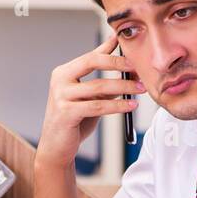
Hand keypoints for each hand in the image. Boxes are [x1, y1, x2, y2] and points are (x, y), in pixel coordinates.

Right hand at [36, 32, 143, 164]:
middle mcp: (60, 80)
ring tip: (140, 88)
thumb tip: (127, 66)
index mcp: (64, 72)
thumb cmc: (74, 121)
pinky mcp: (66, 112)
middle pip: (92, 62)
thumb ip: (104, 80)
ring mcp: (61, 96)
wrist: (56, 147)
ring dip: (123, 86)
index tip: (132, 50)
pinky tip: (131, 105)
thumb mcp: (90, 97)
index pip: (91, 55)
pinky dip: (117, 105)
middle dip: (118, 63)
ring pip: (98, 86)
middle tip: (138, 67)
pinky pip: (97, 106)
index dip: (112, 51)